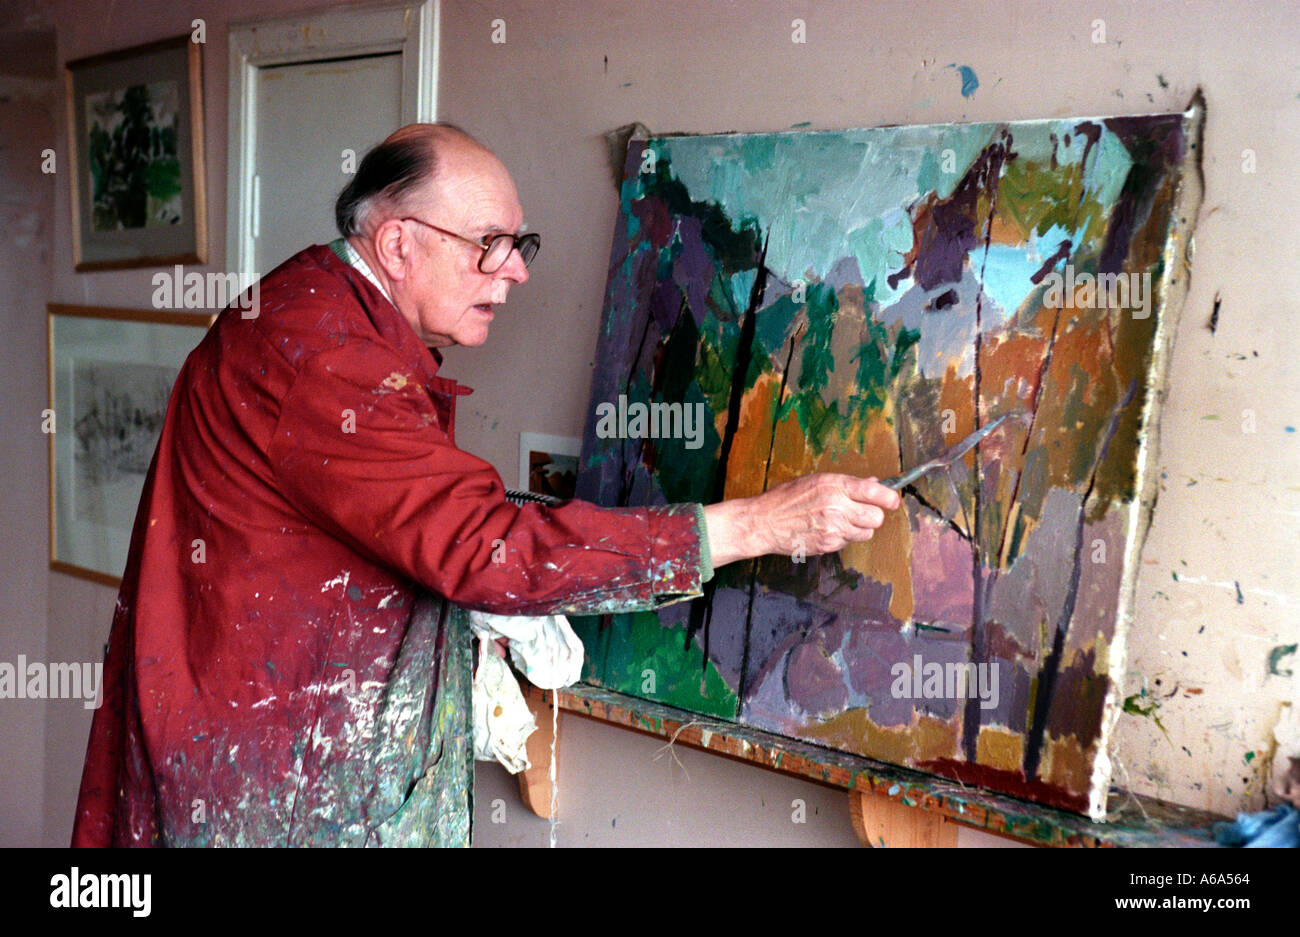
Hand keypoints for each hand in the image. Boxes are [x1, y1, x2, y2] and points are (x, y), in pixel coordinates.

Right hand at [702, 474, 901, 566]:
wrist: (764, 522)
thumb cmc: (787, 498)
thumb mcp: (816, 481)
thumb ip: (846, 484)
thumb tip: (873, 485)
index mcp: (834, 485)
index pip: (876, 494)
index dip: (889, 499)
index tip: (891, 501)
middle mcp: (836, 506)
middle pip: (877, 518)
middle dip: (872, 516)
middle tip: (861, 512)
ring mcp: (833, 528)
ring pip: (866, 533)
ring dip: (859, 528)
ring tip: (840, 521)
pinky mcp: (828, 545)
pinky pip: (848, 542)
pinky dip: (843, 538)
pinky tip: (827, 530)